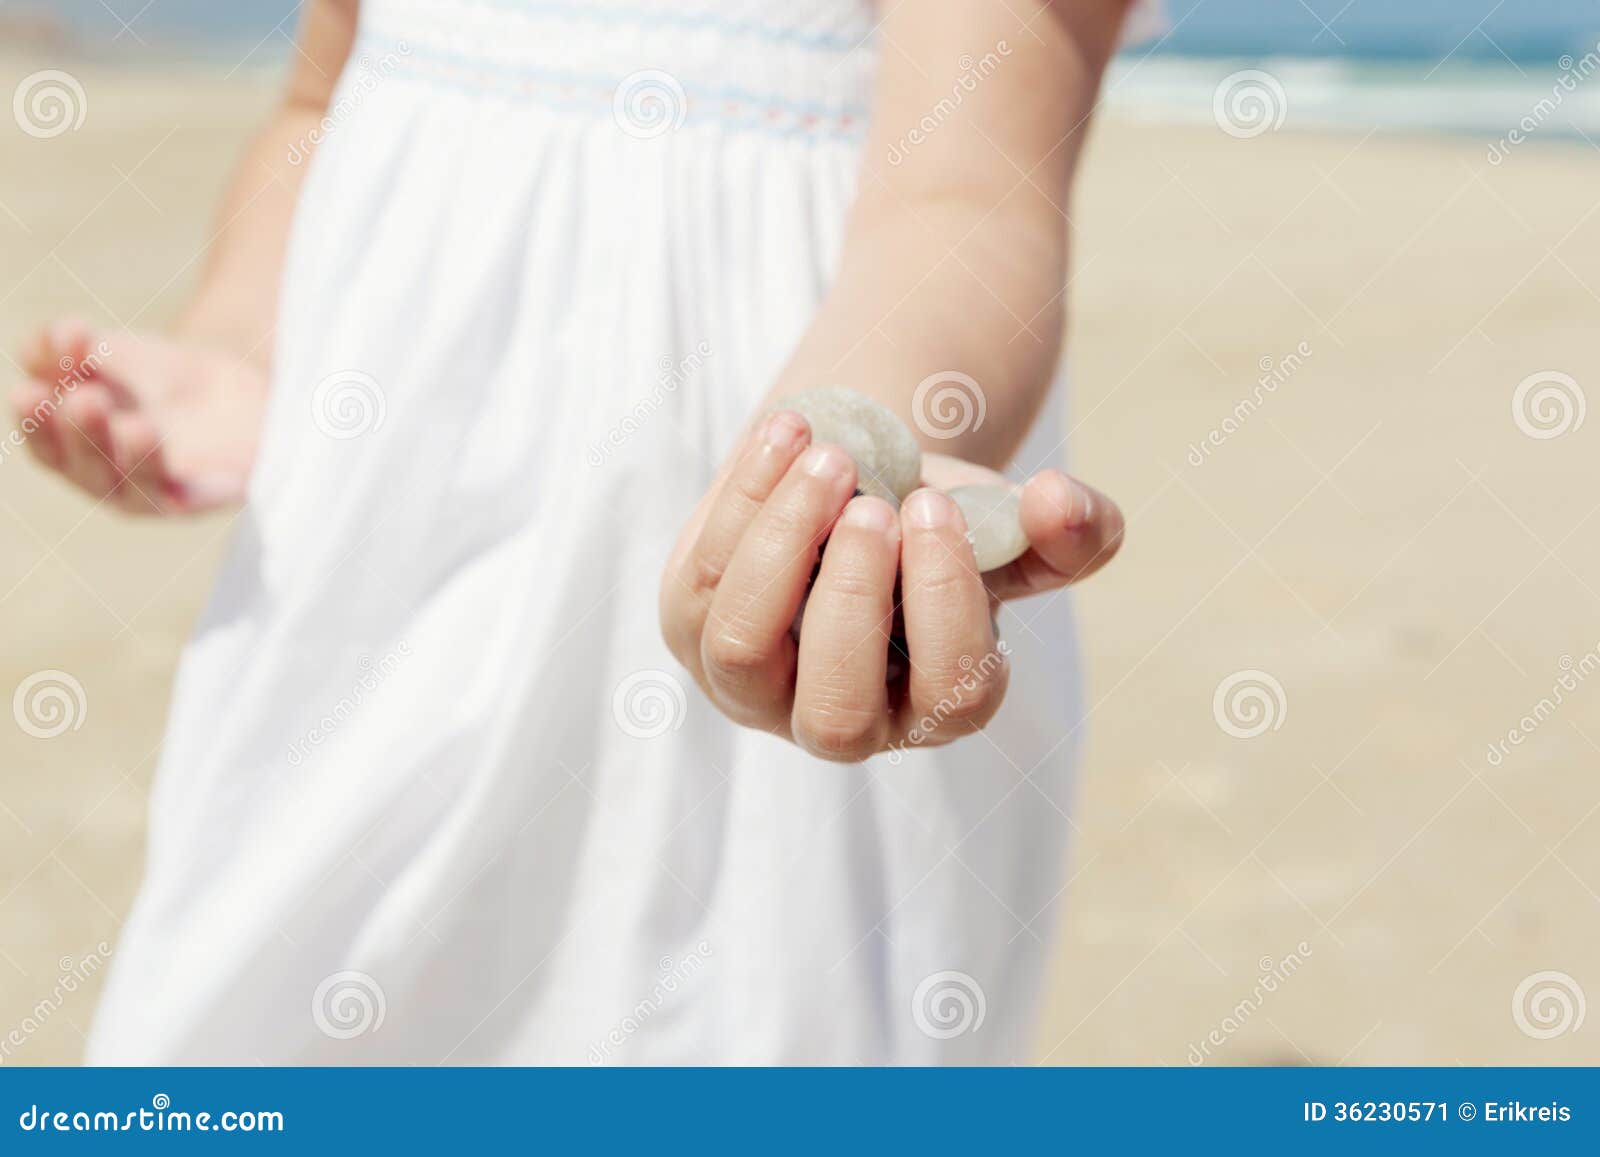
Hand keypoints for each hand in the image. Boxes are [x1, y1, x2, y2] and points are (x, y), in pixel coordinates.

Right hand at [7, 318, 268, 514]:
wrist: (237, 394)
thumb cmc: (161, 378)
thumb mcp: (116, 351)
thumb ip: (80, 344)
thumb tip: (61, 334)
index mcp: (74, 446)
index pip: (44, 443)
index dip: (34, 421)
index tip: (30, 390)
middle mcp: (106, 478)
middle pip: (83, 467)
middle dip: (82, 433)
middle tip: (87, 397)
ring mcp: (150, 493)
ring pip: (133, 484)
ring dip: (133, 455)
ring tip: (135, 423)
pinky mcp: (198, 499)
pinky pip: (180, 495)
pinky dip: (169, 471)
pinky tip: (162, 441)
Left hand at [660, 409, 1124, 761]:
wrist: (852, 484)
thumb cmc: (937, 520)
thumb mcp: (1008, 521)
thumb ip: (1067, 527)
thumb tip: (1062, 502)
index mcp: (934, 707)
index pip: (952, 692)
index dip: (945, 600)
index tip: (936, 506)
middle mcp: (841, 722)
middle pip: (835, 711)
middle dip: (855, 600)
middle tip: (876, 506)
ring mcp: (753, 686)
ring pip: (741, 647)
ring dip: (784, 544)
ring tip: (831, 459)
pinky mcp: (692, 627)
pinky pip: (699, 576)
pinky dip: (744, 497)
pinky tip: (790, 434)